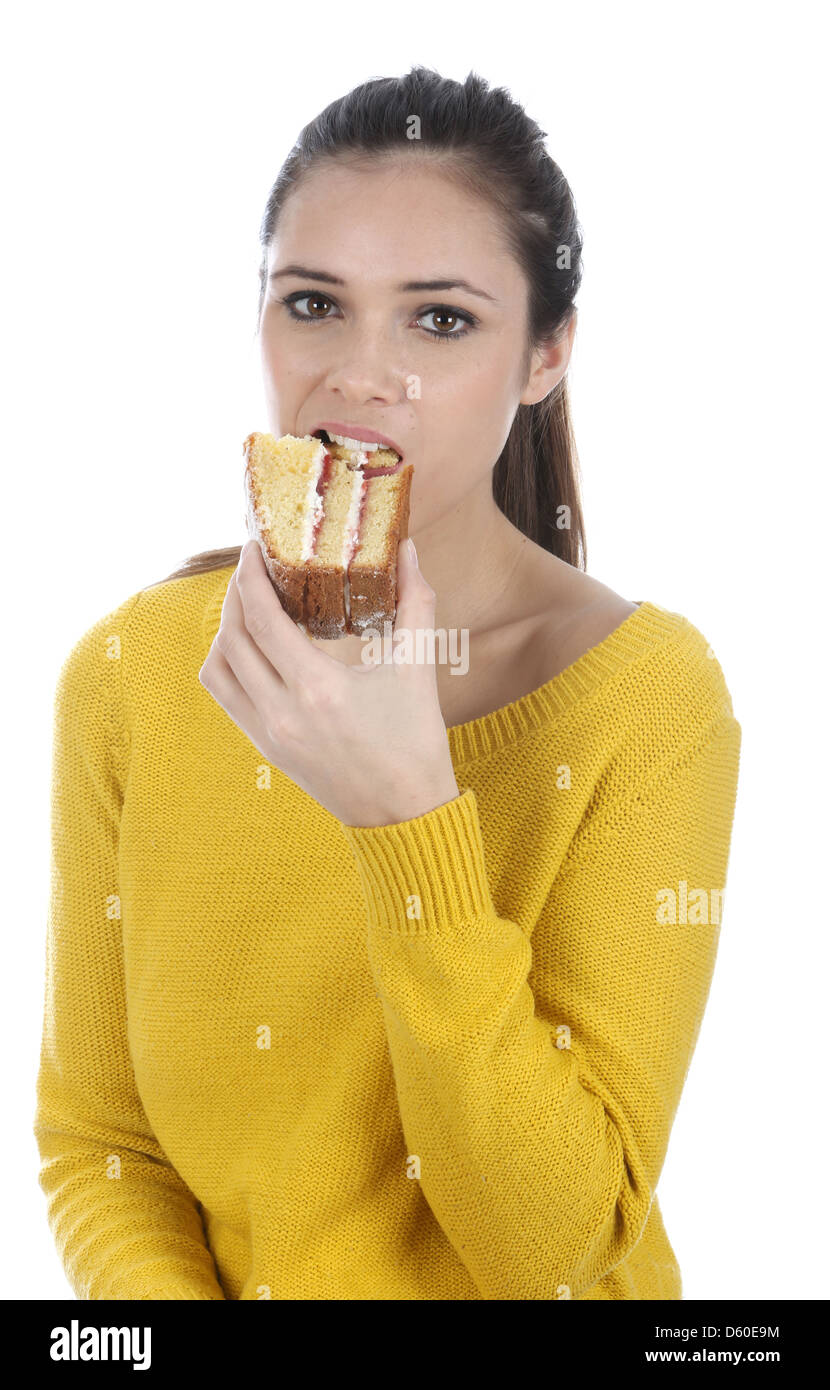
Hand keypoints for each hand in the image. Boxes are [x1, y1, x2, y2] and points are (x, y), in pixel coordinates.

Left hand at [198, 538, 460, 827]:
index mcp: (318, 690)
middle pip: (232, 637)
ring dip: (225, 630)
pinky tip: (252, 646)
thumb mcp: (418, 669)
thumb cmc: (415, 744)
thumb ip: (415, 603)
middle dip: (234, 594)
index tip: (255, 548)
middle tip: (251, 567)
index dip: (250, 577)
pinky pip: (227, 696)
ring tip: (248, 605)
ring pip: (218, 668)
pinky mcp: (266, 748)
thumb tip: (408, 550)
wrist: (405, 816)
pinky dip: (229, 663)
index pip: (261, 619)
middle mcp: (282, 712)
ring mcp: (268, 734)